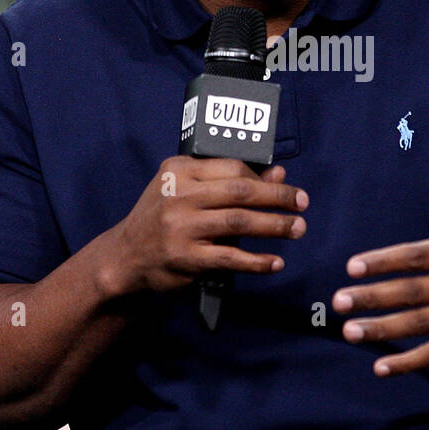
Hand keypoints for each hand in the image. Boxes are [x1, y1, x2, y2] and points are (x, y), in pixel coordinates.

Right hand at [102, 156, 307, 296]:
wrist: (126, 256)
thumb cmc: (163, 217)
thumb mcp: (188, 190)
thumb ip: (230, 180)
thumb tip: (279, 174)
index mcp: (179, 170)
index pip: (231, 167)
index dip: (263, 178)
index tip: (286, 188)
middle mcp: (178, 195)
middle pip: (240, 191)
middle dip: (278, 197)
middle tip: (302, 203)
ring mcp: (180, 228)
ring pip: (239, 222)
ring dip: (274, 226)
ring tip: (297, 228)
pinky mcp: (185, 258)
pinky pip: (230, 258)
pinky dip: (257, 261)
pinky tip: (275, 262)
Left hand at [332, 143, 428, 376]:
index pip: (417, 256)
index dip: (384, 262)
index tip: (352, 266)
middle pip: (413, 293)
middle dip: (373, 297)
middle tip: (338, 302)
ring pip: (421, 324)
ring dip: (383, 330)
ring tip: (350, 331)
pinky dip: (410, 362)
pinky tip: (380, 366)